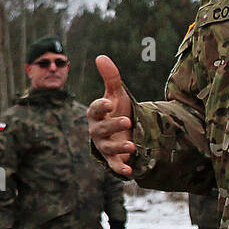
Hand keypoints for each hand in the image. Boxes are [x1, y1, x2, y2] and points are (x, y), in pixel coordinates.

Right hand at [87, 55, 134, 176]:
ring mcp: (105, 145)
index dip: (100, 106)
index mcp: (97, 114)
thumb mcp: (117, 93)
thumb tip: (101, 56)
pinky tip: (130, 172)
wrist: (125, 131)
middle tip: (127, 120)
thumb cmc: (117, 110)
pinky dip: (120, 168)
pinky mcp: (114, 159)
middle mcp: (97, 130)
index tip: (108, 103)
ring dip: (119, 147)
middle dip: (112, 125)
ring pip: (108, 147)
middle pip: (101, 129)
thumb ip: (110, 77)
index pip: (95, 109)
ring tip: (132, 145)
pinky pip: (114, 165)